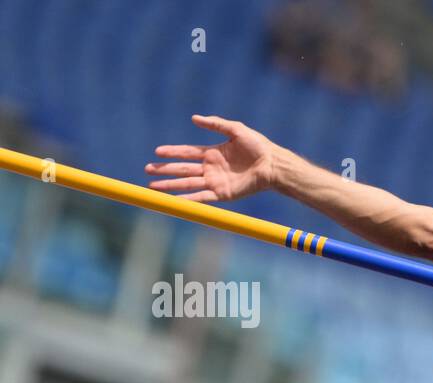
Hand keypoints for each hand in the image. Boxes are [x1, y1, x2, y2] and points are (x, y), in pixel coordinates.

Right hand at [145, 115, 279, 202]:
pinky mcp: (223, 194)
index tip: (157, 151)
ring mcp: (215, 182)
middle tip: (147, 170)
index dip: (172, 152)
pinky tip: (174, 201)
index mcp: (212, 153)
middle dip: (165, 170)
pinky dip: (188, 200)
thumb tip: (194, 118)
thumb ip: (215, 123)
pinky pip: (202, 197)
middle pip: (183, 169)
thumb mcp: (235, 129)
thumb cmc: (257, 146)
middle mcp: (211, 168)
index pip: (186, 153)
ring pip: (187, 184)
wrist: (273, 164)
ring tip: (153, 187)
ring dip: (170, 186)